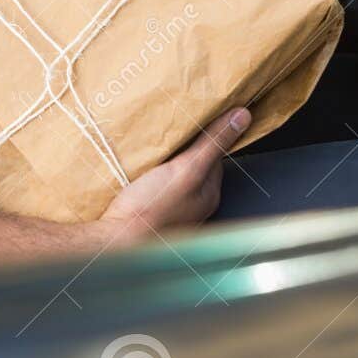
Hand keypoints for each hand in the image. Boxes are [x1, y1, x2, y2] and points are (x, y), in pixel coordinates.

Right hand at [95, 105, 251, 244]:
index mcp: (208, 194)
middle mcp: (193, 204)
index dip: (207, 134)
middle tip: (172, 128)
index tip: (197, 116)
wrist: (115, 240)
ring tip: (153, 144)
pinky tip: (138, 167)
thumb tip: (242, 117)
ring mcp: (171, 209)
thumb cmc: (151, 211)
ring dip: (165, 159)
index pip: (215, 156)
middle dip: (184, 147)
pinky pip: (154, 185)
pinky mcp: (148, 211)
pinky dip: (149, 172)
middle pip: (194, 165)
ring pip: (173, 175)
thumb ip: (213, 143)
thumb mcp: (187, 169)